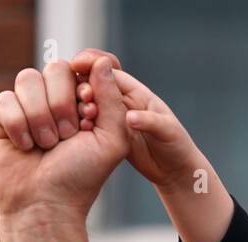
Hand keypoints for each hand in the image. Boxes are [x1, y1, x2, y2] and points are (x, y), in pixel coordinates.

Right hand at [0, 56, 129, 220]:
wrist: (45, 204)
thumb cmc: (82, 176)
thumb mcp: (111, 140)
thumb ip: (112, 99)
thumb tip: (103, 60)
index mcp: (86, 104)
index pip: (83, 70)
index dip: (85, 89)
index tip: (89, 117)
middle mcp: (57, 102)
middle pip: (55, 69)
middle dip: (63, 104)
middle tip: (67, 136)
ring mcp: (29, 107)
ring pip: (27, 79)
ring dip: (39, 116)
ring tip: (46, 145)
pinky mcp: (3, 117)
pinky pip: (5, 98)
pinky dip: (17, 125)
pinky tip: (24, 147)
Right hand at [68, 49, 202, 192]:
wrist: (173, 171)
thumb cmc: (177, 148)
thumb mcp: (167, 132)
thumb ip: (149, 122)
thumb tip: (129, 117)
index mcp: (137, 93)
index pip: (110, 71)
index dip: (92, 65)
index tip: (76, 65)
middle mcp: (122, 102)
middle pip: (94, 83)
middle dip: (81, 84)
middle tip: (80, 99)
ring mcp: (111, 117)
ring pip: (87, 102)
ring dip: (76, 103)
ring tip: (77, 116)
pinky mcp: (105, 133)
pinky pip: (86, 121)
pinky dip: (77, 121)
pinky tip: (71, 127)